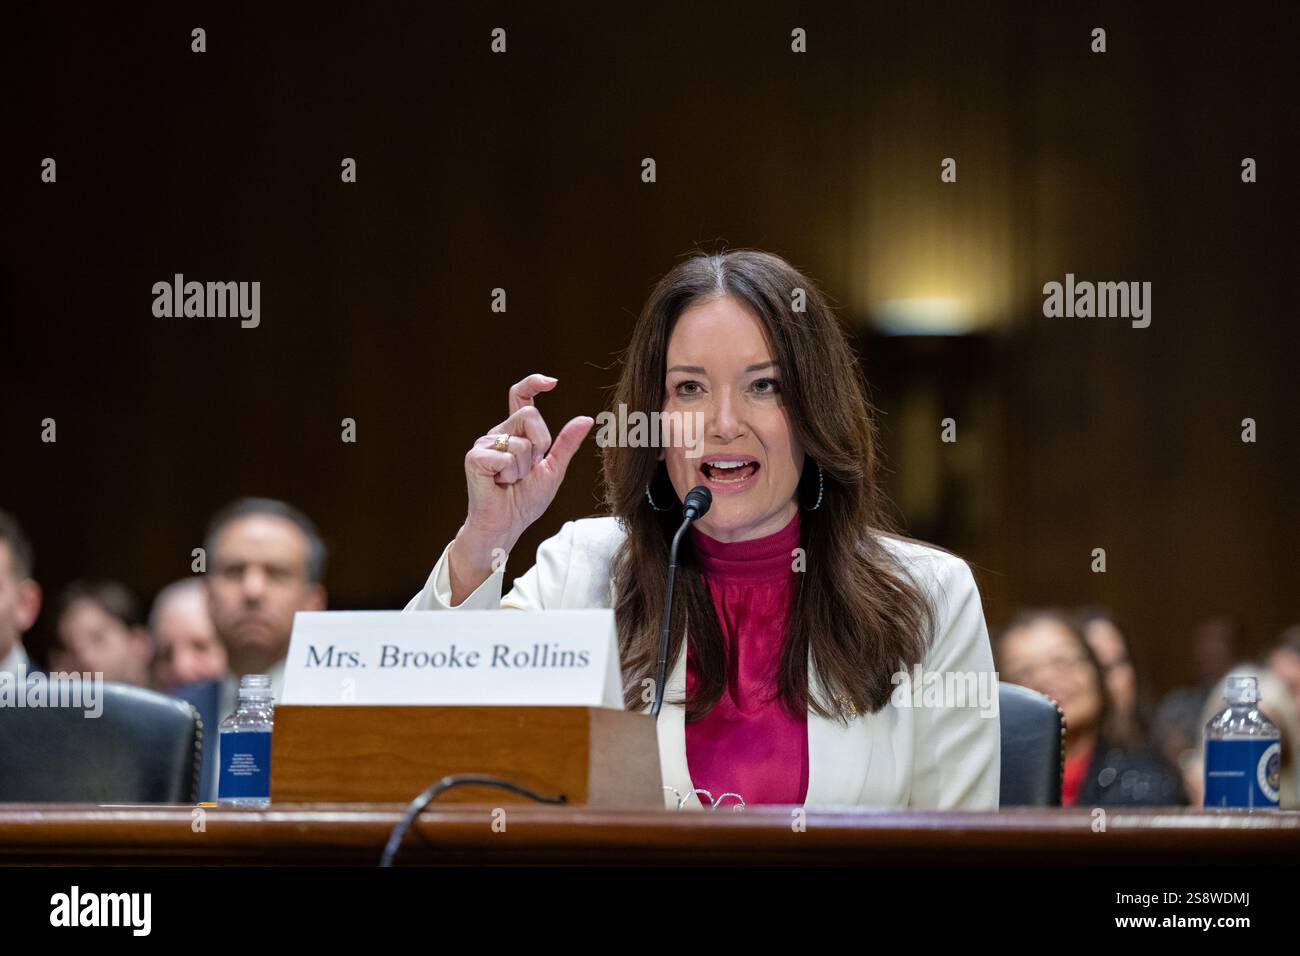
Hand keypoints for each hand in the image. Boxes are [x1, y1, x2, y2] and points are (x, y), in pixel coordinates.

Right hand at [448, 373, 593, 602]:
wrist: (507, 525)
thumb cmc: (526, 500)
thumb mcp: (553, 470)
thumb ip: (567, 444)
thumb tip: (586, 419)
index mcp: (516, 432)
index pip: (521, 396)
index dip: (533, 383)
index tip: (552, 382)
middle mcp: (499, 432)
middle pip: (529, 415)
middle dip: (539, 444)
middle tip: (528, 469)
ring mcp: (484, 444)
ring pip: (520, 441)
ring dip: (524, 468)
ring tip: (512, 481)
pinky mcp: (474, 458)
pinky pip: (505, 457)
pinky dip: (509, 475)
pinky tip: (499, 484)